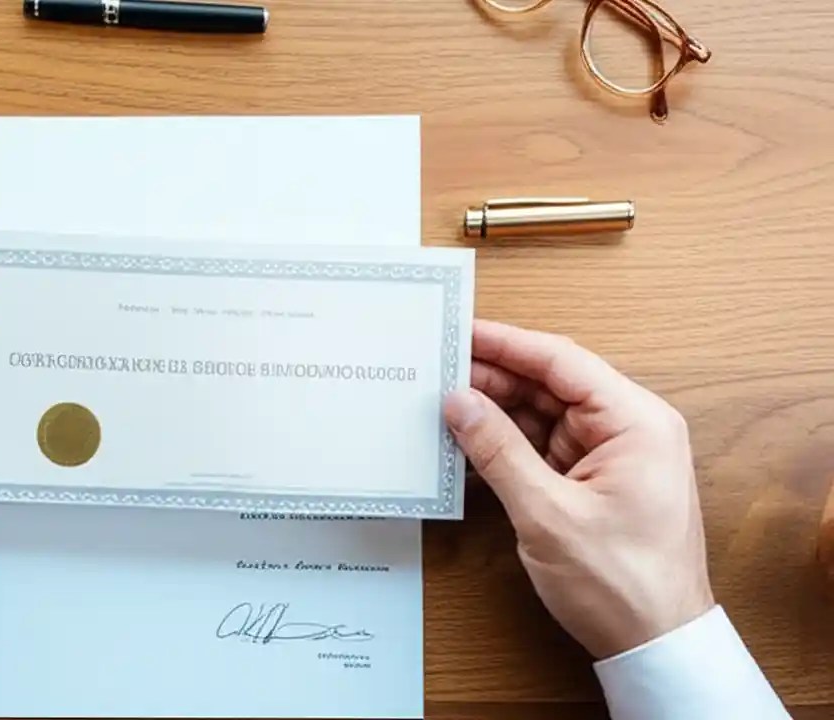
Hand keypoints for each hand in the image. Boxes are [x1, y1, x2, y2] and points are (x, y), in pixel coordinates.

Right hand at [443, 320, 713, 658]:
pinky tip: (466, 446)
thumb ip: (498, 450)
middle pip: (549, 385)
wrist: (657, 645)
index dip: (506, 343)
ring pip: (542, 416)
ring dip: (495, 415)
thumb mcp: (547, 513)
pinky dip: (507, 447)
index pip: (561, 360)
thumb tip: (458, 402)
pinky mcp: (595, 481)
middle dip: (493, 379)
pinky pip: (543, 448)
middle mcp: (629, 429)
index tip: (461, 332)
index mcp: (636, 421)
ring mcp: (612, 455)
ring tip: (442, 407)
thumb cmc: (624, 584)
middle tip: (437, 371)